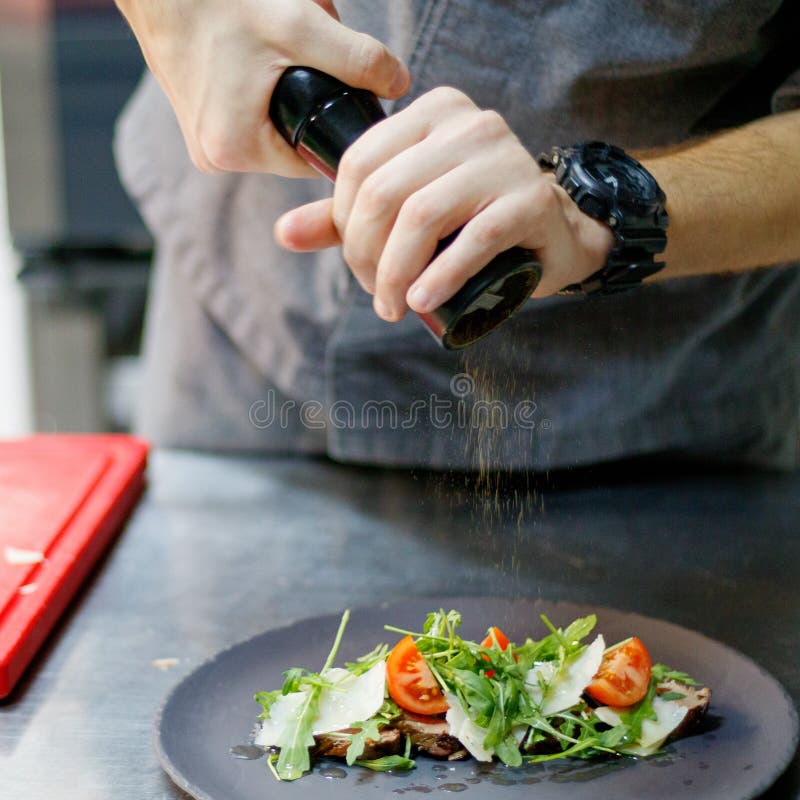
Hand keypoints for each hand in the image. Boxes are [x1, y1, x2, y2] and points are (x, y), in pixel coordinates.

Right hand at [115, 0, 409, 175]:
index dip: (337, 128)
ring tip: (278, 49)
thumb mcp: (299, 25)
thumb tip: (399, 84)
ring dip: (290, 96)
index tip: (351, 96)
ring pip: (274, 130)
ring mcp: (204, 143)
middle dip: (313, 104)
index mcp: (236, 149)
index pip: (313, 159)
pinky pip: (250, 118)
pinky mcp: (199, 123)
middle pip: (294, 146)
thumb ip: (357, 59)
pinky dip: (264, 90)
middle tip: (309, 54)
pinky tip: (260, 55)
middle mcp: (215, 157)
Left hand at [275, 87, 613, 318]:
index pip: (359, 163)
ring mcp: (503, 157)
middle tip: (376, 297)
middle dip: (366, 257)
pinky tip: (423, 301)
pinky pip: (474, 237)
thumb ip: (346, 218)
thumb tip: (284, 233)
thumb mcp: (406, 211)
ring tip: (394, 307)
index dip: (342, 223)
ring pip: (423, 215)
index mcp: (430, 114)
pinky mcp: (531, 198)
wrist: (552, 235)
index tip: (357, 265)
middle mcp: (468, 124)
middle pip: (385, 193)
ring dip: (396, 272)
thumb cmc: (472, 222)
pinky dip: (442, 275)